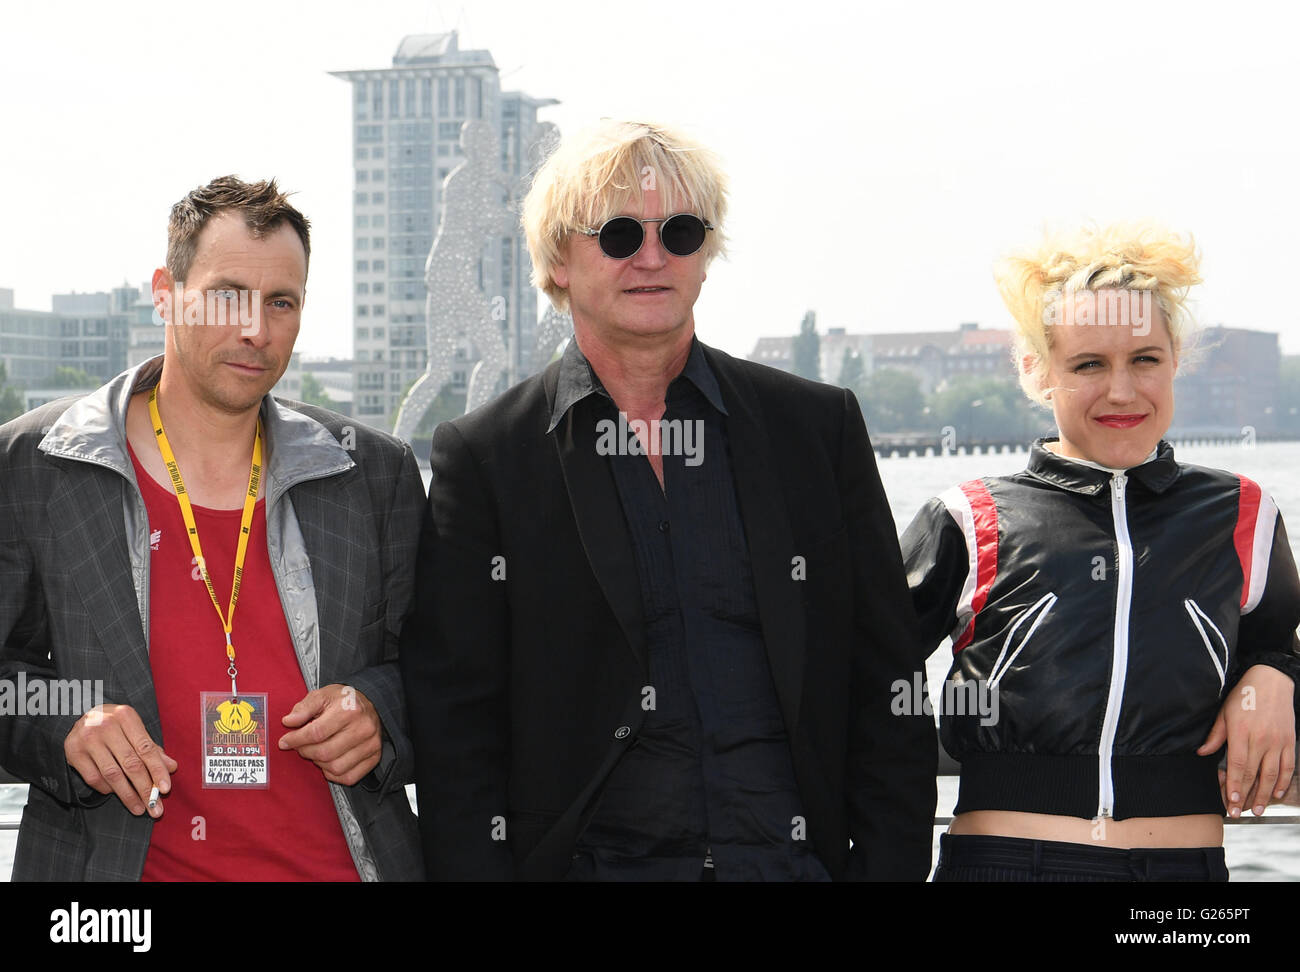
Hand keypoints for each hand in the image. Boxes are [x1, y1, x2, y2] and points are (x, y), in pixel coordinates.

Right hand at [64, 704, 176, 816]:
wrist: (81, 718)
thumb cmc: (115, 726)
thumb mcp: (134, 730)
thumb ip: (152, 748)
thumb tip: (172, 767)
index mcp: (126, 716)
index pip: (146, 749)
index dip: (157, 770)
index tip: (165, 789)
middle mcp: (106, 726)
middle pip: (130, 763)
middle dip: (145, 788)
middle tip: (155, 807)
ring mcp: (87, 739)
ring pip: (112, 774)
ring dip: (128, 795)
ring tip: (139, 808)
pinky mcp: (73, 752)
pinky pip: (94, 778)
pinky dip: (107, 789)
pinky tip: (115, 792)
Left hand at [278, 684, 382, 784]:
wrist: (369, 705)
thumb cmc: (343, 701)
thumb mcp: (322, 695)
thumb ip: (303, 708)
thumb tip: (288, 722)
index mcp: (349, 710)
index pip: (316, 732)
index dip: (296, 740)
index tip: (284, 741)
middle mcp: (363, 728)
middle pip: (325, 753)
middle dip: (305, 752)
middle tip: (300, 746)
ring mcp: (371, 745)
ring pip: (336, 768)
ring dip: (319, 764)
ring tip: (316, 752)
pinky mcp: (375, 757)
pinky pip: (348, 777)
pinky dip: (333, 774)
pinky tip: (328, 762)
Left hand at [1198, 665, 1296, 816]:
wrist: (1271, 681)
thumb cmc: (1244, 696)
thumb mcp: (1224, 713)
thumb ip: (1215, 735)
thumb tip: (1201, 753)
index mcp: (1241, 732)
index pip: (1238, 765)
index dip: (1235, 785)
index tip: (1231, 800)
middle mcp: (1261, 739)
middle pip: (1254, 774)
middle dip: (1247, 796)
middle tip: (1240, 811)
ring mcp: (1277, 741)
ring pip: (1272, 774)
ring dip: (1266, 795)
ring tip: (1259, 809)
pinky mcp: (1289, 741)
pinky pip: (1288, 766)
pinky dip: (1284, 781)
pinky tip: (1277, 793)